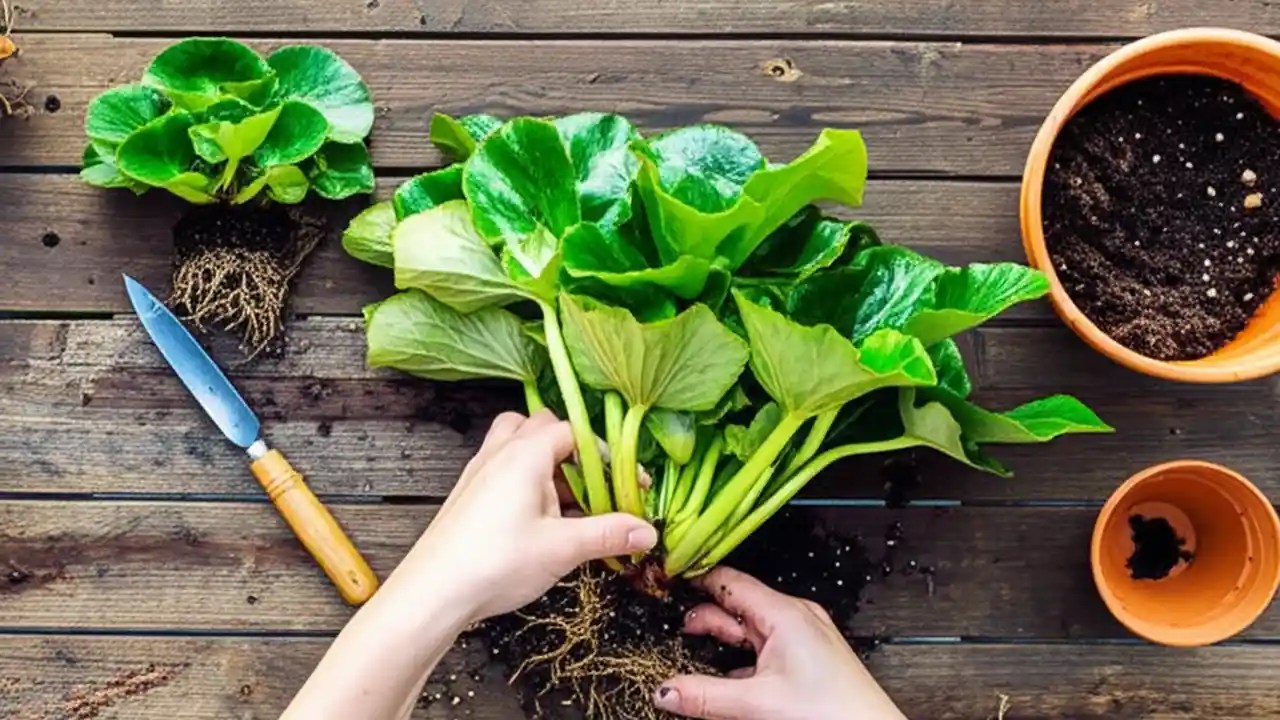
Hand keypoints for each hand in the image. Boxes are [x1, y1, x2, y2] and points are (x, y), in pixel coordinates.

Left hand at [398, 410, 657, 622]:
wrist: (433, 593)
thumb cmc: (494, 563)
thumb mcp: (562, 549)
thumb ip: (607, 534)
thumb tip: (647, 532)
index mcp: (525, 453)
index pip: (575, 432)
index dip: (607, 454)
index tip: (629, 484)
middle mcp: (500, 452)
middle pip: (544, 428)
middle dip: (575, 452)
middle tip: (596, 488)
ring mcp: (480, 471)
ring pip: (519, 445)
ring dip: (548, 464)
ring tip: (568, 502)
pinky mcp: (469, 494)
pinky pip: (503, 469)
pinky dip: (527, 480)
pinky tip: (538, 519)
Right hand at [654, 567, 904, 719]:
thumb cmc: (834, 713)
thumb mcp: (757, 704)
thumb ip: (705, 697)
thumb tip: (666, 691)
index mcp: (785, 613)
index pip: (729, 581)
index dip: (696, 580)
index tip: (669, 581)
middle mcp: (796, 618)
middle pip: (736, 607)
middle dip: (704, 619)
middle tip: (673, 630)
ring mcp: (803, 638)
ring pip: (750, 632)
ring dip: (722, 642)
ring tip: (693, 652)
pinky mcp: (807, 660)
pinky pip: (764, 651)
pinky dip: (741, 660)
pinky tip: (727, 679)